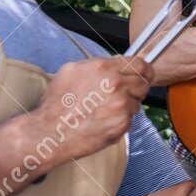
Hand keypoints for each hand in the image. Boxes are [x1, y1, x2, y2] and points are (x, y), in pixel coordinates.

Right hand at [31, 55, 152, 163]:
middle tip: (123, 96)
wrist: (50, 132)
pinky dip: (120, 121)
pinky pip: (130, 119)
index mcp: (104, 68)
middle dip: (136, 89)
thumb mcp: (72, 71)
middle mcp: (115, 84)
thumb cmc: (57, 103)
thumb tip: (118, 62)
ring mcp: (121, 104)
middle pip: (144, 83)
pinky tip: (102, 122)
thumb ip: (98, 65)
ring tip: (104, 111)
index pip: (139, 64)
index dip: (144, 70)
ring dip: (127, 106)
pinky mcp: (122, 123)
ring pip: (137, 103)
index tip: (145, 74)